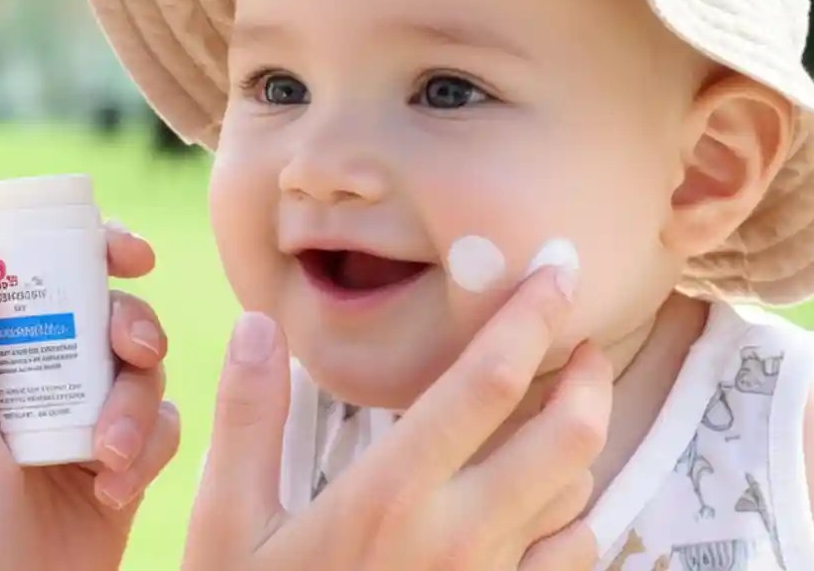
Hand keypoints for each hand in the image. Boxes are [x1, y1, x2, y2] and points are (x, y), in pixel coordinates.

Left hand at [0, 219, 178, 570]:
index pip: (44, 275)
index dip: (89, 250)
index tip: (130, 254)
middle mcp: (42, 378)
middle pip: (108, 312)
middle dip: (130, 325)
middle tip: (133, 349)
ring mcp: (86, 418)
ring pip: (144, 369)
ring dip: (136, 406)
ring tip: (110, 454)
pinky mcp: (125, 462)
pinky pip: (165, 425)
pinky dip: (151, 450)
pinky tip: (116, 488)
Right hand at [185, 267, 611, 569]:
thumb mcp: (226, 527)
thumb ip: (246, 422)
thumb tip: (257, 326)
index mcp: (389, 497)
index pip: (483, 385)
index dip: (528, 317)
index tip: (556, 271)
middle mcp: (458, 538)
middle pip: (566, 436)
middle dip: (587, 375)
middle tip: (579, 343)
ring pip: (579, 496)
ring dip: (578, 444)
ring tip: (558, 412)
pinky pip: (576, 561)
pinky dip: (579, 519)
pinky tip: (551, 505)